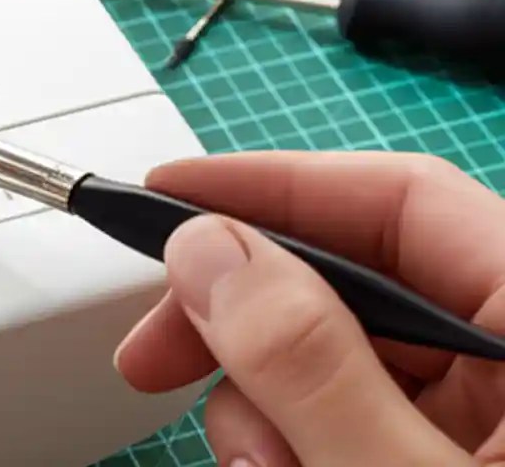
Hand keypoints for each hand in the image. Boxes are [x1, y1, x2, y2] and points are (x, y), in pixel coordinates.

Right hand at [115, 151, 504, 465]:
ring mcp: (488, 416)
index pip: (401, 199)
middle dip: (239, 316)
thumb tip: (211, 251)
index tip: (166, 194)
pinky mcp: (444, 458)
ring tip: (251, 465)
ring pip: (331, 357)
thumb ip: (311, 365)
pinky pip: (343, 418)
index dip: (273, 186)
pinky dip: (291, 440)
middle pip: (350, 281)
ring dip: (259, 402)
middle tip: (153, 351)